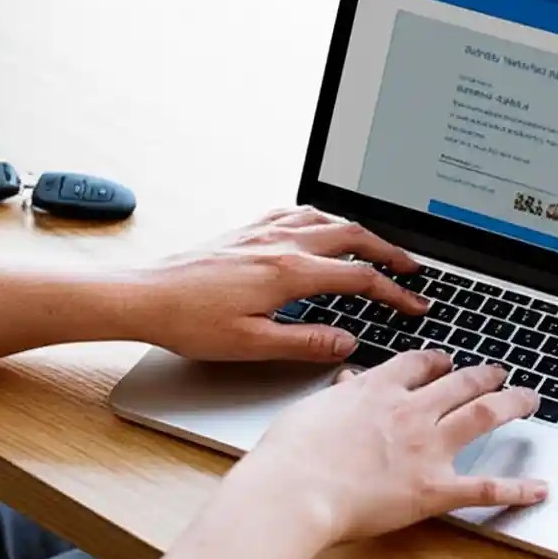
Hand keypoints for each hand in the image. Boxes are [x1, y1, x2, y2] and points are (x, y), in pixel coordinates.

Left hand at [131, 206, 426, 361]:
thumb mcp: (252, 345)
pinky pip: (297, 213)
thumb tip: (347, 342)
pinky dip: (322, 219)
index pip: (358, 278)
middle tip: (411, 269)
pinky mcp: (246, 231)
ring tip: (376, 247)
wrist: (144, 296)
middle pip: (353, 236)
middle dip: (389, 252)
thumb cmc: (190, 322)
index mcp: (289, 272)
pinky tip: (321, 228)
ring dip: (359, 232)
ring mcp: (263, 232)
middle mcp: (281, 243)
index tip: (414, 305)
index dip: (394, 293)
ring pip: (327, 219)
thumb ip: (305, 343)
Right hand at [237, 350, 547, 542]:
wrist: (293, 490)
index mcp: (377, 389)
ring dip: (511, 404)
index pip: (417, 364)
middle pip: (460, 381)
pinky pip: (485, 486)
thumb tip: (345, 385)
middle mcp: (410, 410)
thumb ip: (336, 397)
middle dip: (484, 375)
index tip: (444, 360)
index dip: (437, 360)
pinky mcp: (435, 488)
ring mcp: (427, 447)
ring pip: (482, 415)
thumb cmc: (290, 454)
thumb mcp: (310, 409)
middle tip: (498, 372)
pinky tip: (538, 487)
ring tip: (528, 399)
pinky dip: (517, 488)